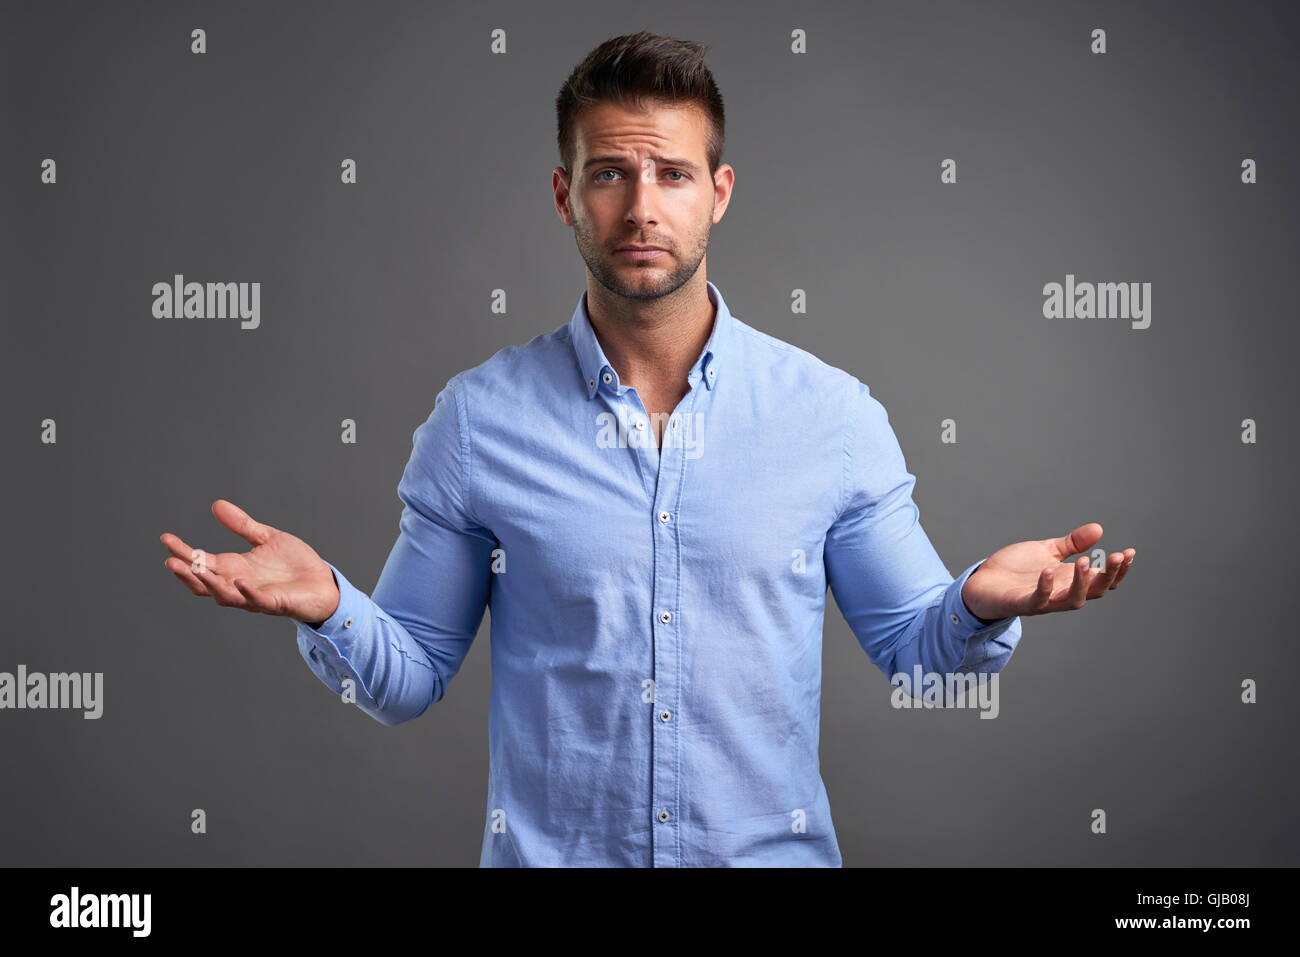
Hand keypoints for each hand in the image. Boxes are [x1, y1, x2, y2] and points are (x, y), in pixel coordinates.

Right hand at [160, 499, 339, 623]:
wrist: (323, 583)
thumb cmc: (295, 565)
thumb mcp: (267, 538)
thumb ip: (242, 525)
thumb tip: (216, 505)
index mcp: (234, 568)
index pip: (201, 562)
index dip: (183, 551)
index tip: (166, 538)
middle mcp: (238, 584)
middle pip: (204, 582)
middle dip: (187, 572)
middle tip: (170, 560)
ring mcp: (255, 596)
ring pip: (224, 595)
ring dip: (209, 583)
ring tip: (195, 569)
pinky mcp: (275, 603)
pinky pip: (257, 600)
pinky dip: (247, 593)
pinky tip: (239, 582)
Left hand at [960, 522, 1133, 619]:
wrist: (982, 583)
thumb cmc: (1016, 570)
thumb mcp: (1047, 551)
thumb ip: (1071, 543)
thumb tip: (1098, 529)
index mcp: (1070, 580)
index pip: (1103, 580)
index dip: (1118, 569)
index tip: (1129, 552)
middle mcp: (1061, 593)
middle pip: (1095, 592)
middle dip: (1108, 575)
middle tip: (1117, 556)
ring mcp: (1043, 600)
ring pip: (1072, 600)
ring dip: (1081, 583)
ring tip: (1084, 562)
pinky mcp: (1021, 603)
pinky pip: (1037, 600)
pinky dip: (1045, 587)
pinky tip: (1048, 570)